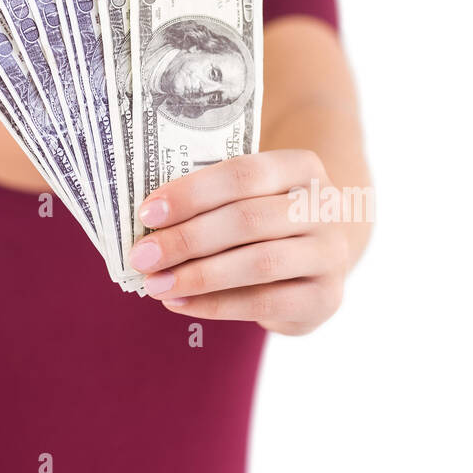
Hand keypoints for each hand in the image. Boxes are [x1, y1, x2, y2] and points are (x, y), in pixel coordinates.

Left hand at [127, 150, 351, 335]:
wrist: (317, 260)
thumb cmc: (266, 219)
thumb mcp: (248, 197)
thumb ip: (210, 202)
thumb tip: (148, 224)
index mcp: (301, 167)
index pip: (242, 173)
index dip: (192, 193)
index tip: (147, 213)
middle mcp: (324, 206)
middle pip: (247, 219)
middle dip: (187, 239)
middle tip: (142, 255)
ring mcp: (330, 253)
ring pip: (257, 263)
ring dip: (198, 276)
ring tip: (155, 284)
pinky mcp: (326, 297)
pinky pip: (263, 303)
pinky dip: (215, 305)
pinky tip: (179, 303)